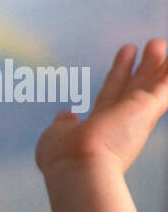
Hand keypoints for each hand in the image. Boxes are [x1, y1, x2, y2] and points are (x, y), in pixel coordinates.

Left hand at [35, 39, 167, 176]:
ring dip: (157, 66)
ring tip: (159, 42)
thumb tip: (68, 115)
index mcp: (97, 126)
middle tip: (154, 44)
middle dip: (143, 67)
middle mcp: (119, 122)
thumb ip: (62, 125)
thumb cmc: (63, 157)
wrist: (82, 169)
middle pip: (136, 87)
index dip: (119, 72)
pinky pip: (164, 86)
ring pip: (152, 85)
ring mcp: (135, 116)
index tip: (126, 51)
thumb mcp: (54, 137)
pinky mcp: (147, 109)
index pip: (111, 94)